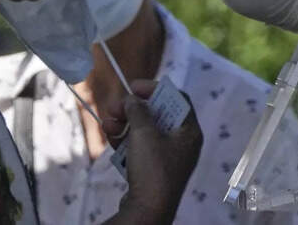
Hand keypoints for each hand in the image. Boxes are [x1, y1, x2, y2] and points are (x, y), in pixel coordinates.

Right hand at [101, 80, 202, 224]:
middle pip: (157, 115)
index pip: (177, 98)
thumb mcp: (144, 132)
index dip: (155, 89)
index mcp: (189, 131)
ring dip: (125, 124)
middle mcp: (182, 143)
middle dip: (132, 109)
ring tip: (108, 125)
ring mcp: (168, 158)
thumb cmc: (152, 167)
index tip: (133, 87)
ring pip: (145, 131)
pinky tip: (111, 139)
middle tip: (114, 108)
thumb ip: (138, 110)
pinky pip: (140, 148)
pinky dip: (126, 141)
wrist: (148, 209)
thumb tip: (133, 99)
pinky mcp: (153, 170)